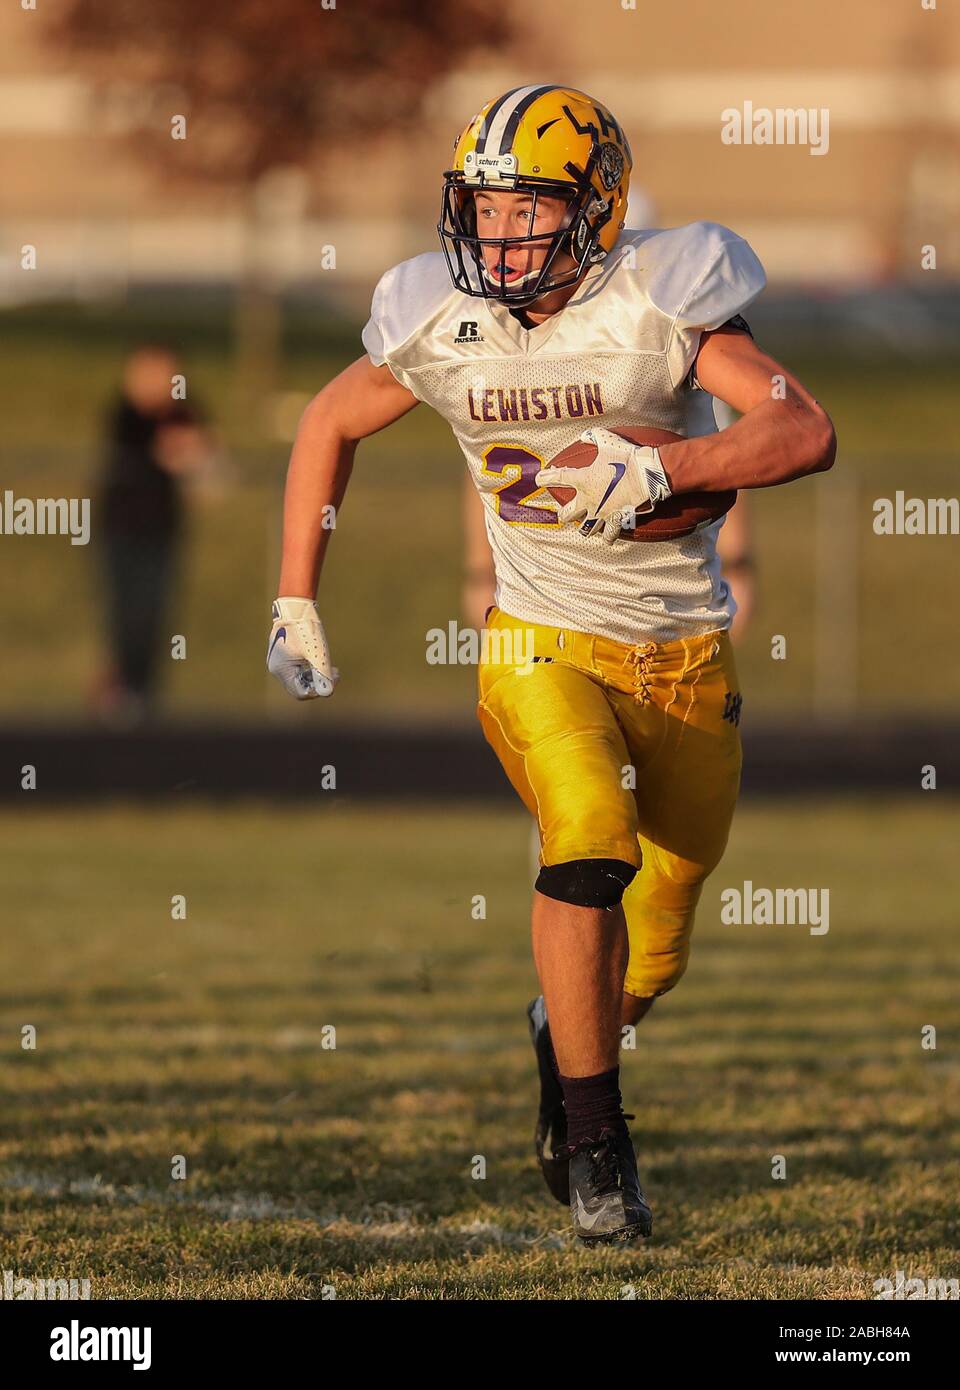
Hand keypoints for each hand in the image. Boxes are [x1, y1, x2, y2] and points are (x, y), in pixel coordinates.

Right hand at [267, 597, 338, 698]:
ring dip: (316, 675)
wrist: (294, 607)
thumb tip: (328, 693)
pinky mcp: (283, 656)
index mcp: (282, 670)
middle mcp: (277, 669)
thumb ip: (322, 673)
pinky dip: (310, 668)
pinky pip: (297, 669)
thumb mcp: (317, 652)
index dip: (318, 690)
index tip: (332, 679)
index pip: (300, 692)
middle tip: (334, 671)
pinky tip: (320, 658)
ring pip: (300, 678)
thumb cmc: (305, 628)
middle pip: (300, 687)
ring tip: (331, 666)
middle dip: (319, 682)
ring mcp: (279, 662)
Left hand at [536, 426, 672, 543]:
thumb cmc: (627, 457)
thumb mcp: (608, 441)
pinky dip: (608, 536)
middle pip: (566, 514)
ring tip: (585, 527)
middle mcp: (588, 499)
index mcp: (583, 479)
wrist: (647, 475)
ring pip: (585, 529)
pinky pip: (609, 535)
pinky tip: (608, 537)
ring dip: (583, 528)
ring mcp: (601, 513)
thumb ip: (594, 437)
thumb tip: (585, 436)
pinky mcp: (616, 521)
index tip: (538, 480)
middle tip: (563, 512)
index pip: (556, 478)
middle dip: (563, 514)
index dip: (544, 479)